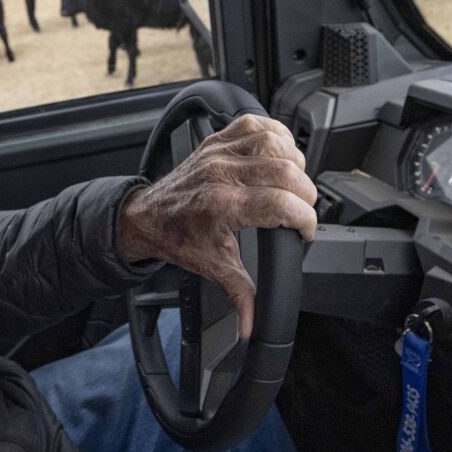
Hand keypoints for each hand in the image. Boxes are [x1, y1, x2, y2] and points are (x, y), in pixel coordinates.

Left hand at [117, 113, 317, 337]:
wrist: (145, 216)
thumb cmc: (177, 237)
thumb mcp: (214, 268)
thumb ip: (242, 295)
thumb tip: (254, 327)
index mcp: (223, 206)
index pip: (282, 204)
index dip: (305, 220)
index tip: (305, 232)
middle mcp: (223, 174)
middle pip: (286, 171)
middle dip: (306, 194)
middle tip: (301, 212)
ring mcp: (220, 153)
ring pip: (276, 143)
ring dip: (295, 162)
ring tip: (293, 184)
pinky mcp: (217, 140)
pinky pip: (256, 123)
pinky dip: (276, 135)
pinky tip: (280, 153)